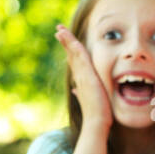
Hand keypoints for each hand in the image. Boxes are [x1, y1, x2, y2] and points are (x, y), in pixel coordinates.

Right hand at [55, 23, 111, 138]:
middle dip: (65, 42)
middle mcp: (79, 77)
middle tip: (58, 30)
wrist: (96, 123)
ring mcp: (82, 77)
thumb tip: (75, 90)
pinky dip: (75, 48)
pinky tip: (71, 39)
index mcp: (81, 81)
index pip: (74, 62)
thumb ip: (81, 93)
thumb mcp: (89, 100)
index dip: (69, 50)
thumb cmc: (96, 114)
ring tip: (60, 30)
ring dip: (67, 41)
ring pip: (73, 55)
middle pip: (70, 55)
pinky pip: (80, 58)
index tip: (65, 40)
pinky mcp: (87, 78)